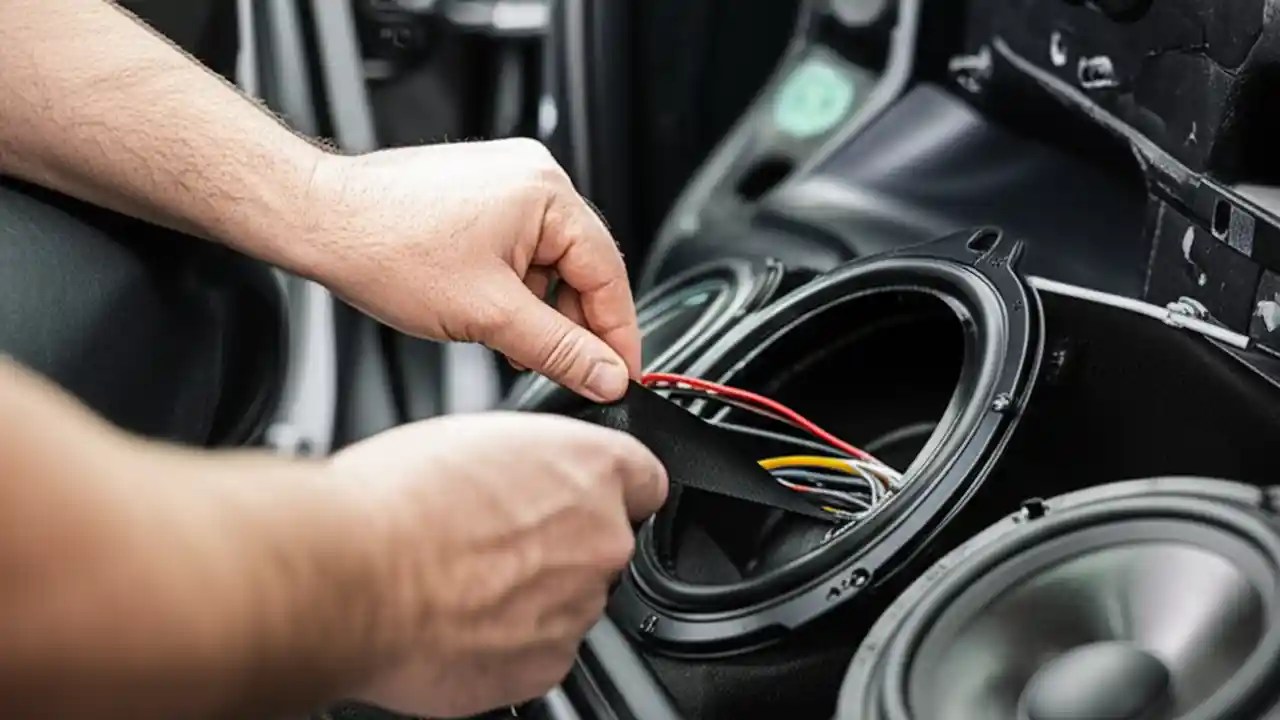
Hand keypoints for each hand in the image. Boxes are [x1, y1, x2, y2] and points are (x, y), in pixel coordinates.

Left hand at [303, 139, 640, 402]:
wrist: (319, 222)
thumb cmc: (384, 248)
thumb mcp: (488, 316)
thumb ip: (558, 349)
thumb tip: (606, 374)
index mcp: (548, 192)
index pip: (608, 273)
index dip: (617, 334)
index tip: (621, 374)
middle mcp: (534, 177)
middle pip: (582, 268)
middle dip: (573, 325)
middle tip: (568, 372)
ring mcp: (506, 182)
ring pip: (549, 265)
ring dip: (540, 311)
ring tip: (512, 344)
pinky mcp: (481, 195)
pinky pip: (521, 251)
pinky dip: (515, 291)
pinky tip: (494, 319)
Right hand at [332, 412, 666, 716]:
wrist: (349, 577)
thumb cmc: (393, 501)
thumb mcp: (472, 436)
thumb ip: (528, 459)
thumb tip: (524, 474)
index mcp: (591, 469)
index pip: (645, 480)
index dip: (609, 488)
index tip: (582, 497)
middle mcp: (601, 539)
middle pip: (604, 543)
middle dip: (561, 544)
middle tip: (494, 541)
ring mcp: (578, 608)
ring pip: (570, 599)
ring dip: (534, 593)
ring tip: (464, 581)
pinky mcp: (547, 665)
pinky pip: (541, 648)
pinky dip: (510, 640)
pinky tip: (461, 619)